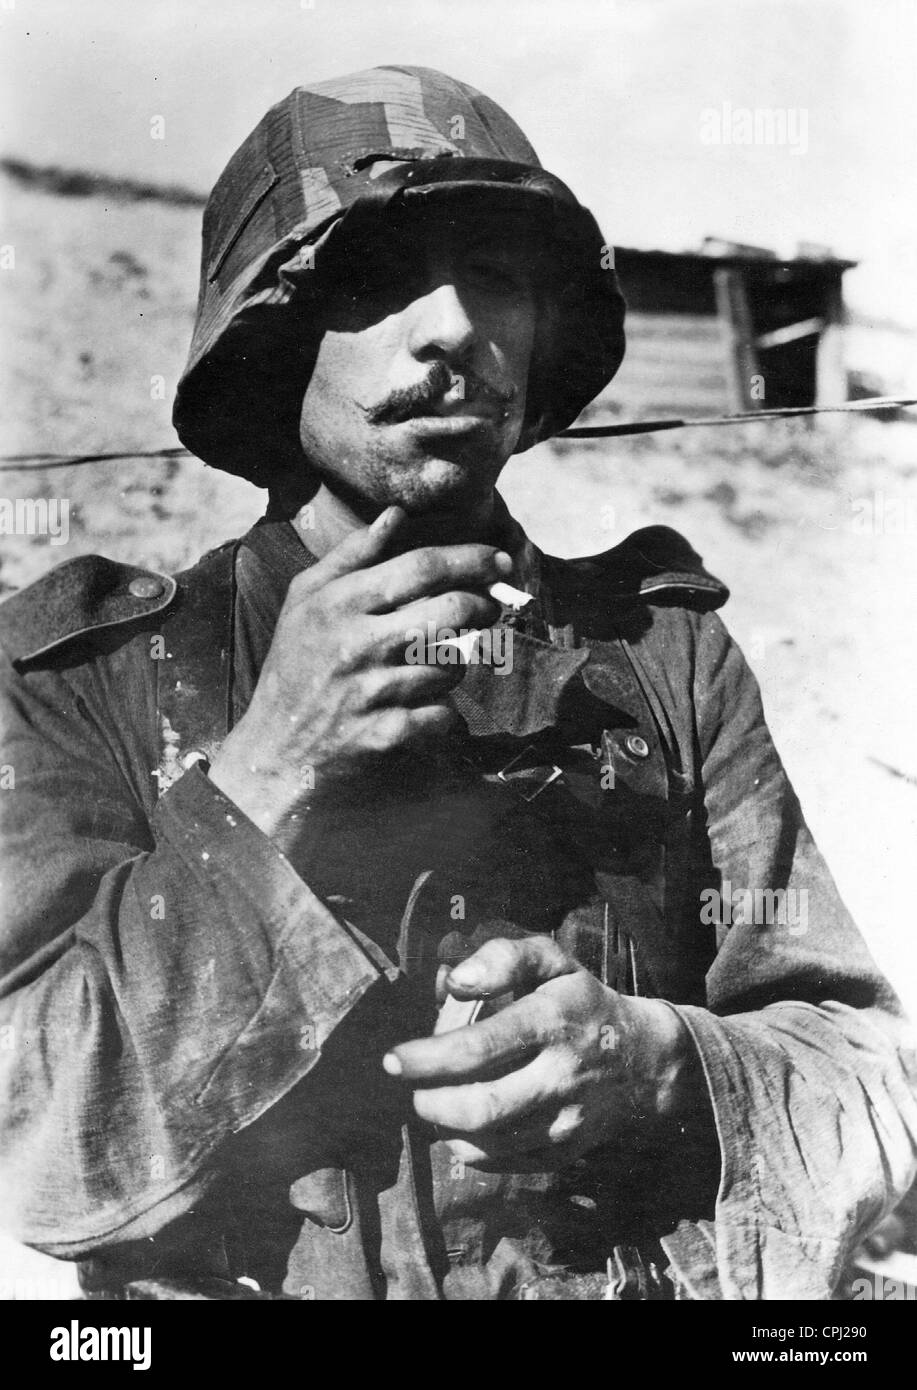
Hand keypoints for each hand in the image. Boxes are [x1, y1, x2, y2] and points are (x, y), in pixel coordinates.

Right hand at [208, 506, 509, 838]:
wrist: (273, 750)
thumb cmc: (294, 667)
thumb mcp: (305, 601)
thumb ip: (350, 556)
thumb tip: (395, 516)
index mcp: (338, 604)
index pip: (421, 567)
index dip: (471, 559)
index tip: (500, 560)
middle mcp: (356, 644)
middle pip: (450, 610)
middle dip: (484, 606)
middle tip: (489, 608)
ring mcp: (370, 691)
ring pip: (452, 665)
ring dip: (458, 663)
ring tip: (440, 662)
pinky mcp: (382, 734)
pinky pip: (443, 715)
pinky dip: (445, 712)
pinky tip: (425, 707)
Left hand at [383, 936, 705, 1171]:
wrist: (645, 1058)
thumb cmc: (582, 1001)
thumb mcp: (553, 961)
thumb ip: (503, 957)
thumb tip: (454, 981)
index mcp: (552, 1021)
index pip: (479, 1047)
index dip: (427, 1058)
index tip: (394, 1059)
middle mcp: (561, 1074)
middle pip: (482, 1106)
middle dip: (431, 1103)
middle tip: (413, 1089)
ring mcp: (567, 1120)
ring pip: (491, 1141)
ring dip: (447, 1127)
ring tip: (434, 1104)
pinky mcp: (568, 1151)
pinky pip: (507, 1163)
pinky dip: (473, 1149)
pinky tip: (462, 1127)